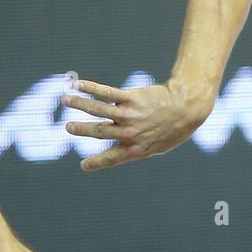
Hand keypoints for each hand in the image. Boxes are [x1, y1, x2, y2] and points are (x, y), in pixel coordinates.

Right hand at [61, 77, 212, 170]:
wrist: (187, 107)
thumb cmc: (175, 127)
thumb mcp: (159, 144)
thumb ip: (139, 145)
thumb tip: (122, 143)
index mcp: (136, 149)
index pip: (112, 158)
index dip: (97, 162)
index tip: (84, 165)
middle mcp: (130, 133)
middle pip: (99, 131)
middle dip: (81, 129)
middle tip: (67, 127)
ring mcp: (129, 114)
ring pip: (98, 110)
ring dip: (79, 104)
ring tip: (64, 100)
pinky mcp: (131, 98)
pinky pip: (106, 92)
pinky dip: (90, 88)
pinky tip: (78, 85)